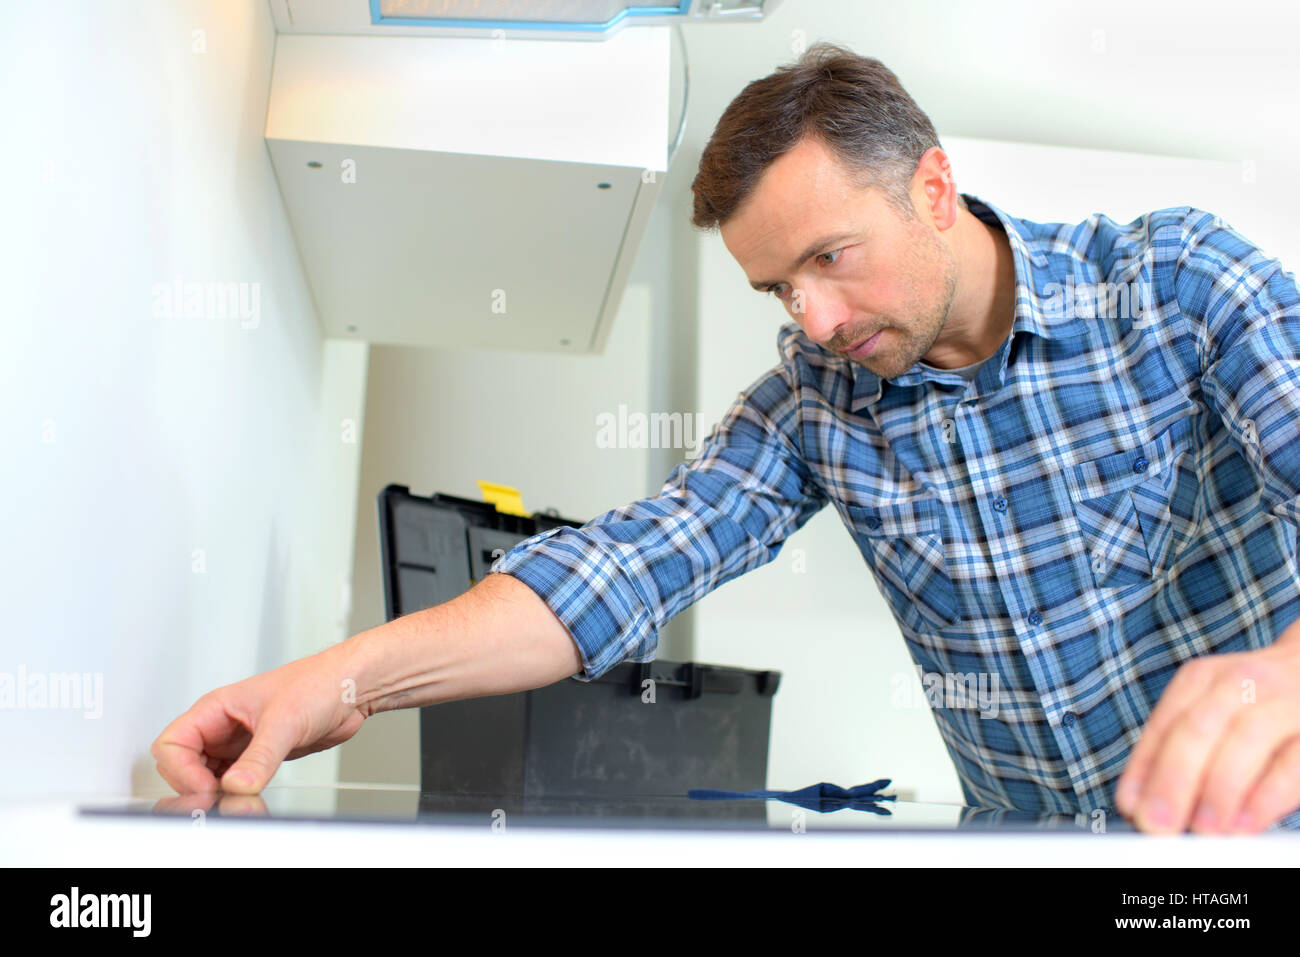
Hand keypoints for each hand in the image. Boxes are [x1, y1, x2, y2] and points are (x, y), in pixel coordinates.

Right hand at [151, 644, 366, 794]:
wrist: (350, 689)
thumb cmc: (318, 683)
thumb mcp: (285, 720)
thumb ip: (260, 756)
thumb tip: (237, 785)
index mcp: (216, 708)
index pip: (172, 743)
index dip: (181, 770)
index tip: (208, 786)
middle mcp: (221, 726)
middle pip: (181, 765)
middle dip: (194, 785)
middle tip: (220, 798)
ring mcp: (238, 744)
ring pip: (204, 777)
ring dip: (215, 792)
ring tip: (236, 799)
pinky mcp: (256, 758)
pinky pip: (232, 782)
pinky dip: (234, 794)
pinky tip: (248, 797)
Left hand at [1113, 627, 1299, 832]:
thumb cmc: (1256, 703)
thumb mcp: (1211, 709)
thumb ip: (1175, 750)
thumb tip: (1138, 802)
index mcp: (1202, 679)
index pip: (1165, 725)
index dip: (1145, 770)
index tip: (1133, 808)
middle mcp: (1240, 684)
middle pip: (1198, 729)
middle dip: (1174, 781)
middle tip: (1159, 823)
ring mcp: (1284, 702)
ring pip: (1245, 741)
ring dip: (1219, 789)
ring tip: (1203, 828)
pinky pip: (1291, 763)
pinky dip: (1266, 796)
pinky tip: (1246, 822)